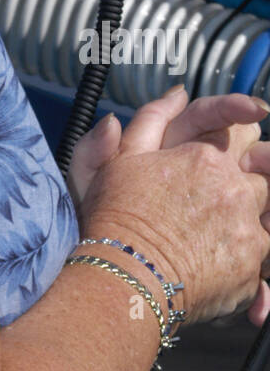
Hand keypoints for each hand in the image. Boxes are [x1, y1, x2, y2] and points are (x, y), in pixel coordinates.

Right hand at [74, 86, 269, 326]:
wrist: (122, 278)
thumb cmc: (115, 217)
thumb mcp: (123, 156)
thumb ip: (152, 117)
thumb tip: (178, 93)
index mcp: (206, 157)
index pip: (245, 132)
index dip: (239, 141)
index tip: (242, 149)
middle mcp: (234, 189)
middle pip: (261, 175)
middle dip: (246, 181)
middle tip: (216, 199)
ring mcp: (247, 230)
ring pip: (266, 214)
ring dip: (248, 219)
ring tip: (216, 233)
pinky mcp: (250, 268)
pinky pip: (264, 257)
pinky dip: (247, 257)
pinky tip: (220, 262)